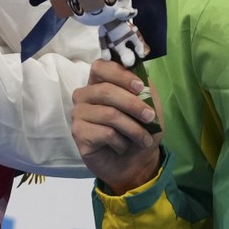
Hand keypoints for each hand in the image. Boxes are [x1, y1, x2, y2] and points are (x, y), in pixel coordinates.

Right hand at [73, 57, 161, 193]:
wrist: (136, 161)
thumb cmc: (140, 128)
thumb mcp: (150, 104)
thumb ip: (144, 87)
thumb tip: (140, 76)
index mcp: (99, 82)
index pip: (100, 66)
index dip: (120, 74)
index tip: (139, 86)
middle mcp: (85, 95)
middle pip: (106, 91)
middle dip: (133, 104)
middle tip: (151, 118)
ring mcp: (79, 113)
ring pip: (109, 114)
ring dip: (133, 128)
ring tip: (143, 139)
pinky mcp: (78, 133)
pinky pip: (105, 133)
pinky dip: (121, 142)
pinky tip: (122, 146)